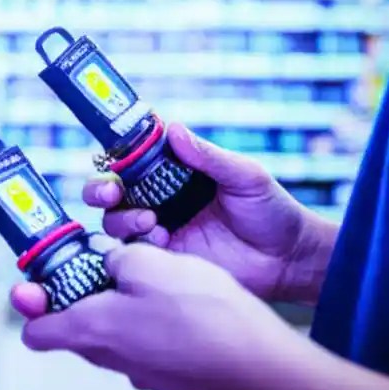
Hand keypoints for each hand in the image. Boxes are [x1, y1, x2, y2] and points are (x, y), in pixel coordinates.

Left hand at [11, 244, 316, 389]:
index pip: (35, 332)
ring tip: (150, 276)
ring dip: (121, 305)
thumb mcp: (150, 261)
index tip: (40, 281)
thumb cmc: (204, 314)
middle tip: (103, 262)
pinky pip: (149, 343)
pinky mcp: (172, 375)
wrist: (260, 365)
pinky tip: (180, 302)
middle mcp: (111, 358)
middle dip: (81, 293)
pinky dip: (153, 321)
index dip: (33, 304)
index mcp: (92, 330)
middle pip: (76, 327)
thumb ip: (116, 255)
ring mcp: (142, 371)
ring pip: (114, 333)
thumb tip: (109, 259)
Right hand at [86, 122, 336, 304]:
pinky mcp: (166, 260)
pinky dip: (137, 244)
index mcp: (177, 175)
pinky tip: (160, 240)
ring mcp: (161, 231)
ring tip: (149, 221)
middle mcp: (162, 201)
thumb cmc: (272, 211)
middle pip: (112, 192)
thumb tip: (174, 129)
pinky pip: (134, 252)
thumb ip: (208, 156)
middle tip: (110, 191)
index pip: (135, 161)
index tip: (115, 158)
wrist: (288, 260)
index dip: (118, 158)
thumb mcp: (244, 176)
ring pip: (115, 221)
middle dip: (99, 188)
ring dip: (122, 218)